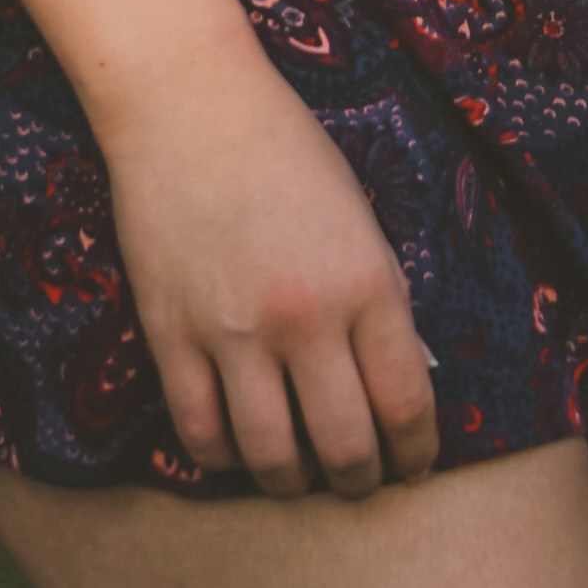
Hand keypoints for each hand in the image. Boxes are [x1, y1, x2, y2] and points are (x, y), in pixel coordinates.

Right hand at [4, 0, 437, 495]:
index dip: (415, 454)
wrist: (190, 102)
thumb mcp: (360, 219)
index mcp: (368, 282)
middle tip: (359, 484)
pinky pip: (199, 434)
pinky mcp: (172, 337)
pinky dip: (223, 457)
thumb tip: (404, 384)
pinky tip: (236, 447)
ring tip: (299, 476)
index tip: (413, 468)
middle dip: (359, 481)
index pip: (406, 406)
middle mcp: (306, 318)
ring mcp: (234, 333)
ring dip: (292, 482)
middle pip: (344, 447)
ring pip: (271, 458)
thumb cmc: (287, 151)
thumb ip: (381, 302)